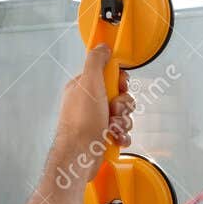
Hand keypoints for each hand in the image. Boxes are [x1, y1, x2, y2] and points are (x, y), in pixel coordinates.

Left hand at [47, 45, 135, 188]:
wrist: (79, 156)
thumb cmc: (81, 123)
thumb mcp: (89, 83)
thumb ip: (96, 61)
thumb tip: (101, 46)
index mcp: (82, 88)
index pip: (108, 75)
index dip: (119, 80)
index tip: (120, 85)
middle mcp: (88, 104)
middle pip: (120, 95)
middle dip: (123, 104)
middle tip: (113, 110)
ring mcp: (95, 121)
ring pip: (123, 115)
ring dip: (123, 121)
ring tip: (112, 127)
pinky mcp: (102, 137)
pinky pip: (122, 132)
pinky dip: (122, 135)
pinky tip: (114, 138)